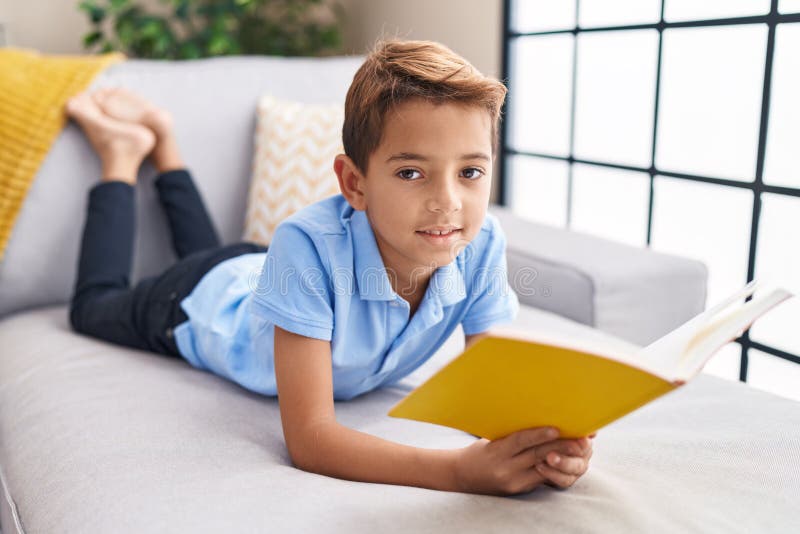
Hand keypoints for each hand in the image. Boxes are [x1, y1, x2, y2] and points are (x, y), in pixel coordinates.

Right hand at [452, 427, 590, 495]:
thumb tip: (539, 418)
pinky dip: (554, 467)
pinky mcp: (519, 489)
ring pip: (543, 467)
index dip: (539, 434)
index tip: (556, 428)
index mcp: (496, 451)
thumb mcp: (491, 438)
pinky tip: (567, 460)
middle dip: (561, 446)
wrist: (463, 475)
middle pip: (537, 455)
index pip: (520, 441)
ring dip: (563, 457)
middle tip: (581, 439)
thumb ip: (512, 433)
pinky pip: (540, 477)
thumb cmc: (479, 450)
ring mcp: (513, 481)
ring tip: (580, 449)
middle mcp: (505, 468)